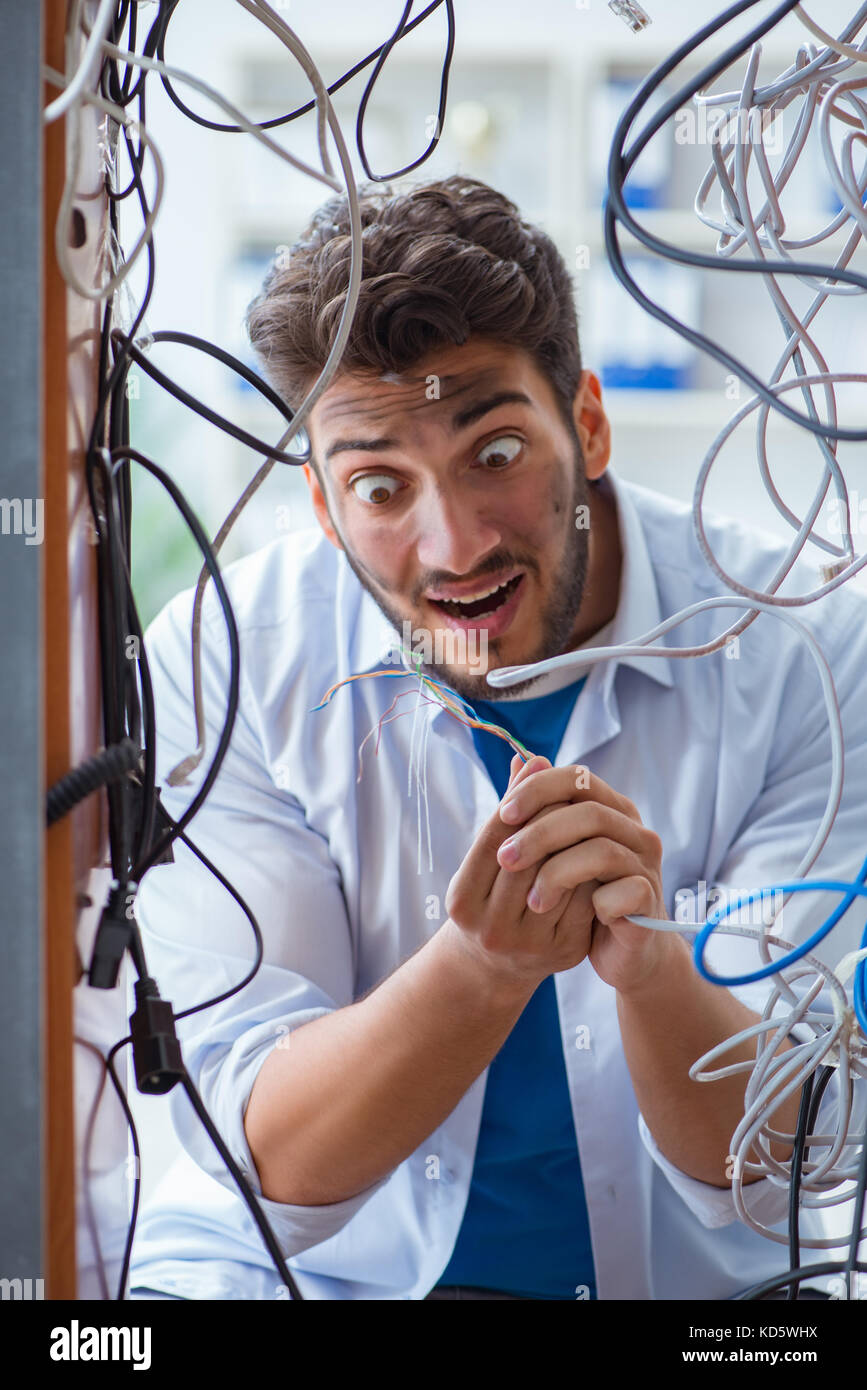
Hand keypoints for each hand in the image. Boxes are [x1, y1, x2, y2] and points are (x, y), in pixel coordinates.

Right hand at [443, 754, 596, 991]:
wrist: (491, 967)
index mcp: (463, 901)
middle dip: (551, 813)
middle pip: (529, 856)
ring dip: (576, 838)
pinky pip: (585, 898)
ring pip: (560, 875)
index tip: (540, 766)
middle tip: (572, 782)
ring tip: (588, 806)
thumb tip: (529, 758)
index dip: (519, 799)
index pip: (494, 838)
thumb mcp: (482, 861)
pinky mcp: (564, 952)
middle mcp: (492, 928)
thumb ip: (506, 812)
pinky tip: (597, 844)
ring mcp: (530, 944)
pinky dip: (591, 868)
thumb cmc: (485, 898)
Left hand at [495, 764, 669, 994]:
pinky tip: (567, 919)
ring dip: (557, 873)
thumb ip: (539, 809)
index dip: (538, 790)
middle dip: (540, 834)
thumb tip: (518, 759)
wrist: (624, 951)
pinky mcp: (649, 902)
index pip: (577, 778)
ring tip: (530, 900)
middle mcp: (634, 831)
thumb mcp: (557, 850)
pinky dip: (592, 904)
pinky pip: (623, 892)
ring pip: (602, 851)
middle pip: (588, 812)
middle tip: (506, 858)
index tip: (503, 813)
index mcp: (611, 809)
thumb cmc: (583, 896)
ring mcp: (645, 866)